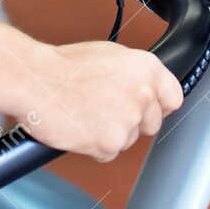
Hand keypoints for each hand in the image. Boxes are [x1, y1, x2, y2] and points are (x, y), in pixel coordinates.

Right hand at [23, 43, 183, 162]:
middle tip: (106, 110)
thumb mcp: (110, 56)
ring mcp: (128, 120)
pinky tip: (81, 127)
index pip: (173, 97)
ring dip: (111, 134)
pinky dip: (94, 146)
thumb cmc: (63, 67)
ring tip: (87, 114)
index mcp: (146, 67)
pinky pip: (109, 153)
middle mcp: (143, 93)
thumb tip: (146, 88)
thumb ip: (134, 74)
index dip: (158, 105)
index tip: (149, 108)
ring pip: (128, 139)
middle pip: (151, 123)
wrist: (36, 81)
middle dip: (132, 122)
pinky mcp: (110, 143)